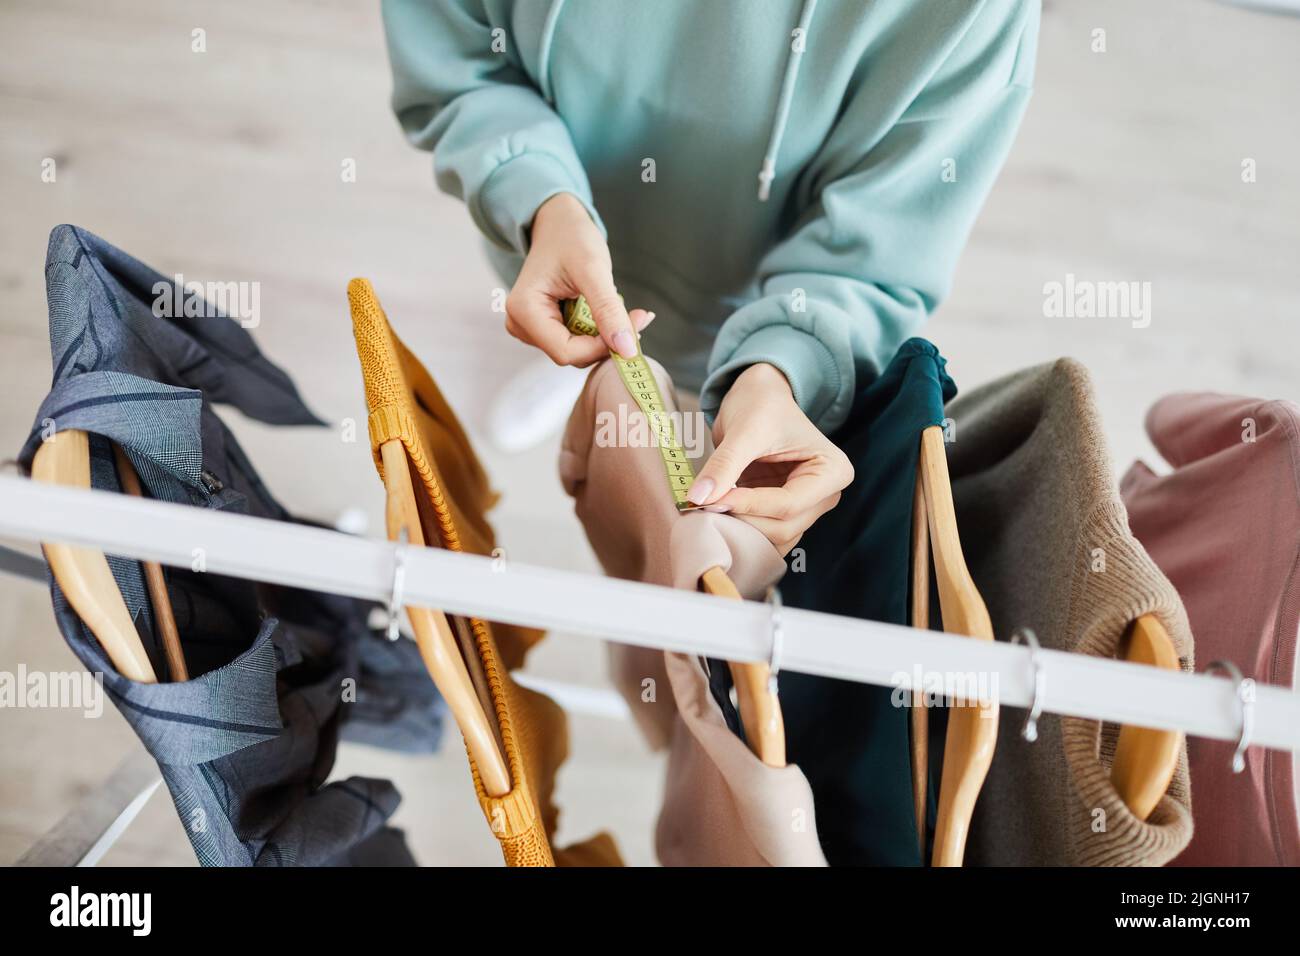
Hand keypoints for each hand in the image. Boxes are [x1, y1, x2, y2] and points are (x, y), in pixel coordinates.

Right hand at [506, 193, 653, 363]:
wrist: (558, 223)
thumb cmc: (570, 237)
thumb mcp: (593, 269)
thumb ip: (608, 310)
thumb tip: (627, 349)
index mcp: (523, 310)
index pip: (566, 352)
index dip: (601, 347)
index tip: (633, 327)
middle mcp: (520, 324)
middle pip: (571, 354)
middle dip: (606, 341)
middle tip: (636, 316)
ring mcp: (531, 328)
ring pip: (576, 352)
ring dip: (603, 337)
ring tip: (621, 310)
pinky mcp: (544, 328)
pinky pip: (576, 342)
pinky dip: (597, 333)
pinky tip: (607, 313)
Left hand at [688, 363, 853, 555]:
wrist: (759, 399)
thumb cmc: (761, 406)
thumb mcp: (744, 430)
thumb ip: (725, 464)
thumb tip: (700, 498)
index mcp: (832, 472)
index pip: (789, 504)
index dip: (748, 505)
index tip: (710, 499)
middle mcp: (826, 496)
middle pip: (783, 528)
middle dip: (743, 520)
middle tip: (704, 505)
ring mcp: (806, 509)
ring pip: (773, 538)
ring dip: (740, 530)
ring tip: (709, 509)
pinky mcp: (784, 515)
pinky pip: (763, 536)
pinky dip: (739, 529)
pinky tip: (717, 513)